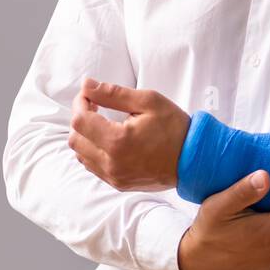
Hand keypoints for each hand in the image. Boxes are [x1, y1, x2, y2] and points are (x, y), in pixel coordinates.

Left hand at [67, 77, 190, 191]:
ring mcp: (114, 177)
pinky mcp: (118, 184)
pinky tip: (109, 139)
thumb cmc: (174, 127)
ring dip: (85, 136)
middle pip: (75, 139)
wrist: (194, 159)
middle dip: (81, 119)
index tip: (90, 94)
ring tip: (102, 123)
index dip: (80, 103)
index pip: (79, 121)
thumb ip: (113, 93)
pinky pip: (93, 167)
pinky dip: (93, 151)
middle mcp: (112, 163)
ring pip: (81, 155)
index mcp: (118, 142)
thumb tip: (87, 85)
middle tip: (96, 106)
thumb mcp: (148, 101)